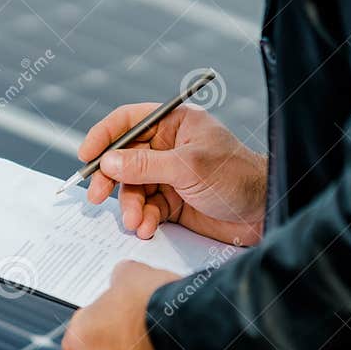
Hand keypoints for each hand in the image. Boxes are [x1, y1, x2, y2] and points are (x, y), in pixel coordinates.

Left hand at [61, 261, 181, 349]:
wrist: (196, 334)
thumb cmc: (157, 306)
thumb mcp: (131, 273)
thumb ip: (120, 280)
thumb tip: (125, 278)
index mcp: (78, 342)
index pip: (83, 326)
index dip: (103, 314)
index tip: (118, 308)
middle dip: (117, 344)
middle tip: (139, 325)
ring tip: (160, 343)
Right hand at [80, 103, 266, 243]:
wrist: (264, 213)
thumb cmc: (236, 177)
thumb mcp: (188, 167)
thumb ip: (146, 165)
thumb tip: (108, 161)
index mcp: (175, 124)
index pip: (129, 121)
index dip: (104, 135)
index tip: (86, 155)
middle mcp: (169, 146)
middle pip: (124, 158)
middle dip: (111, 178)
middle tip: (96, 196)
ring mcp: (170, 175)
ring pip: (133, 187)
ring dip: (129, 206)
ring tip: (135, 222)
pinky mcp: (173, 202)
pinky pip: (147, 208)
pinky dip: (144, 219)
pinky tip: (148, 228)